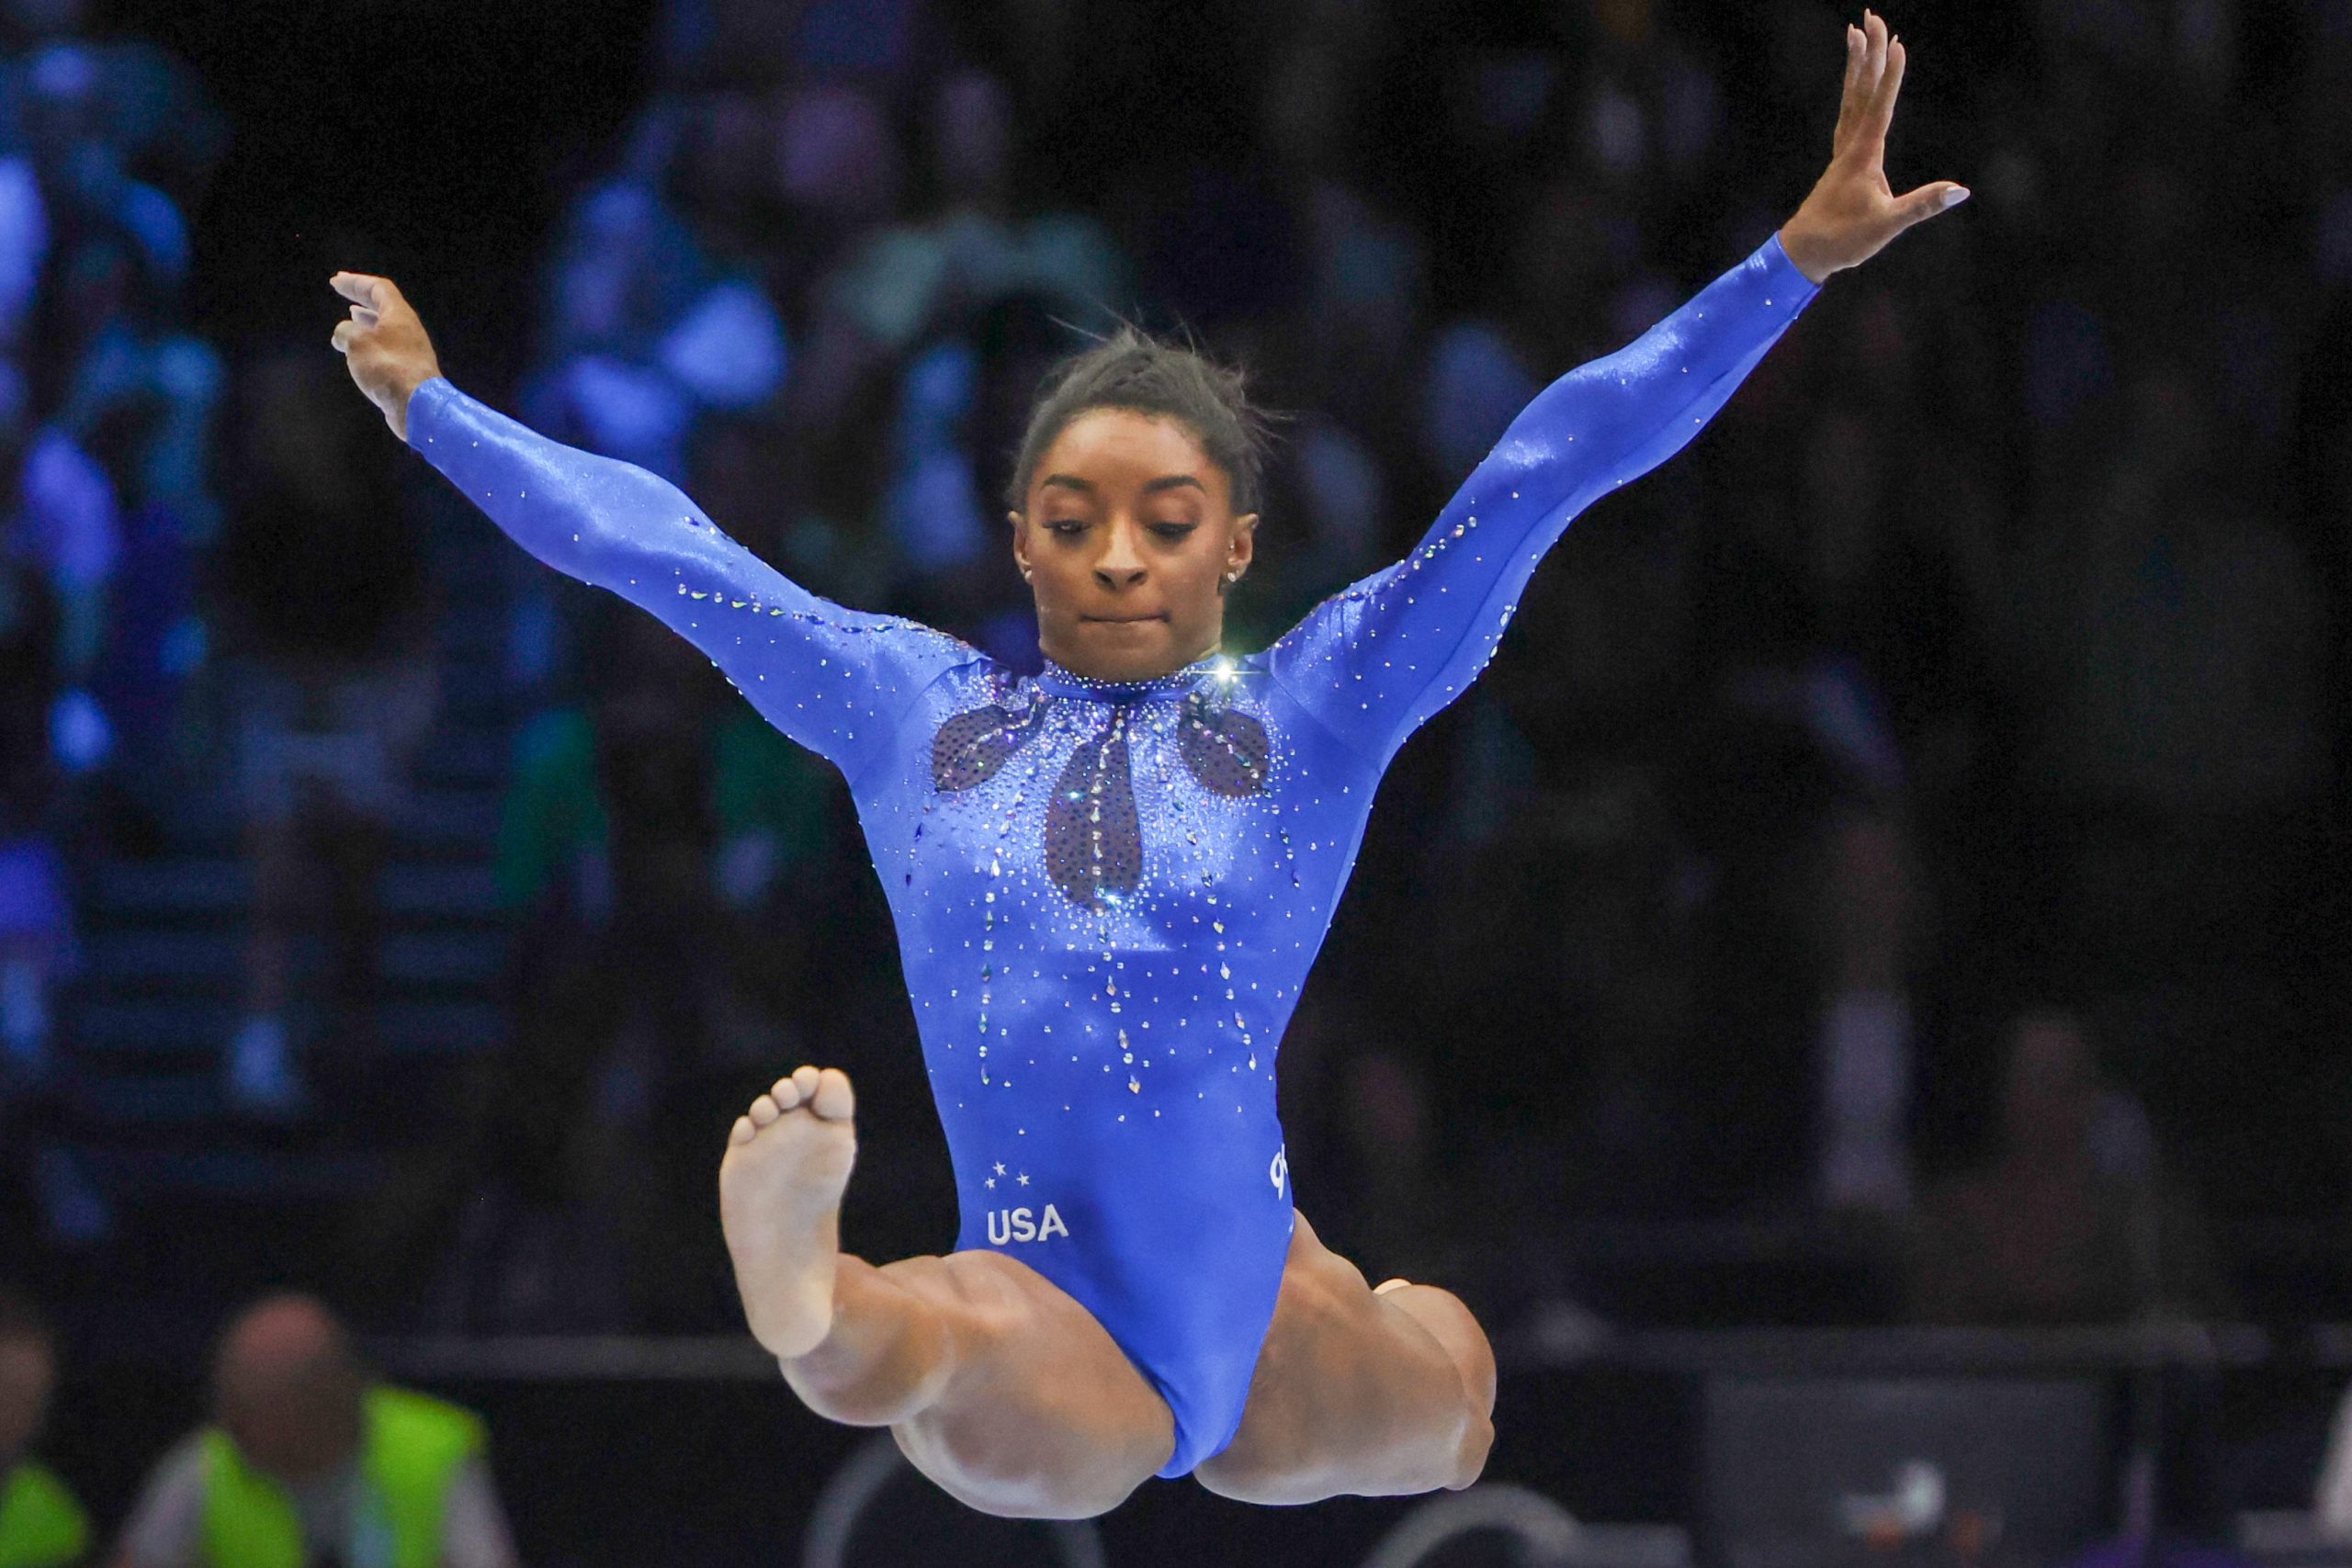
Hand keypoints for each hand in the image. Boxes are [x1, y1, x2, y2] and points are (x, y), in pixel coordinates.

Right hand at [329, 272, 442, 440]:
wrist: (417, 405)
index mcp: (399, 315)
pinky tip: (358, 353)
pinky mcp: (408, 370)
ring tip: (348, 319)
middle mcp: (408, 329)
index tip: (336, 281)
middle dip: (360, 297)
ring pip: (385, 328)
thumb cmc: (386, 367)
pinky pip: (386, 348)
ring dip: (365, 322)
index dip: (356, 282)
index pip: (379, 288)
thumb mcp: (356, 342)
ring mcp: (411, 350)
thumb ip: (345, 331)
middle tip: (341, 290)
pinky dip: (370, 343)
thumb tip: (343, 335)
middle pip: (383, 306)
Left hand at [1777, 11, 1967, 284]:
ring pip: (1850, 98)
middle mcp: (1850, 146)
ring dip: (1856, 65)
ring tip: (1857, 33)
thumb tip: (1960, 190)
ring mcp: (1842, 151)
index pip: (1879, 107)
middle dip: (1868, 53)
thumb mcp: (1887, 224)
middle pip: (1860, 90)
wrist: (1802, 255)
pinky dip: (1854, 92)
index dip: (1889, 76)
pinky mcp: (1840, 161)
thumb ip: (1923, 205)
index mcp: (1863, 156)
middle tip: (1872, 17)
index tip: (1897, 43)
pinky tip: (1858, 87)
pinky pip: (1848, 114)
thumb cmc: (1843, 240)